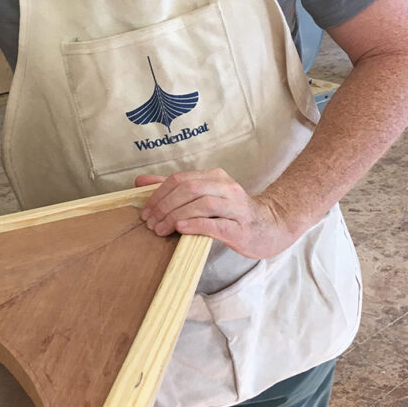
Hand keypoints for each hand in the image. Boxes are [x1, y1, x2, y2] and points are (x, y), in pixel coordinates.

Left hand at [135, 170, 300, 258]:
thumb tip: (140, 181)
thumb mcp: (203, 197)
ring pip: (201, 203)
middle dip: (164, 205)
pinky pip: (215, 223)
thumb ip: (173, 188)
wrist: (267, 228)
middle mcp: (226, 187)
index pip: (180, 179)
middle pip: (189, 189)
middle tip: (150, 222)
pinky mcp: (240, 227)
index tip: (146, 211)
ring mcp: (235, 206)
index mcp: (214, 177)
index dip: (158, 194)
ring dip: (176, 216)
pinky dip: (195, 224)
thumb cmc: (230, 214)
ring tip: (160, 229)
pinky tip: (180, 228)